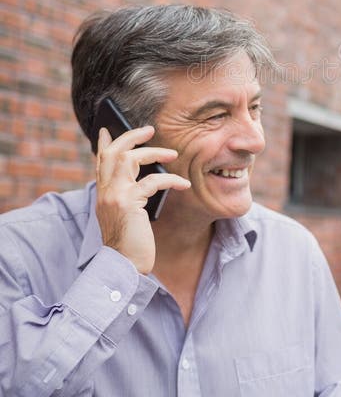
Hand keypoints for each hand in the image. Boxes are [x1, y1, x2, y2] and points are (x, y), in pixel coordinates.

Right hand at [95, 125, 190, 272]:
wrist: (123, 266)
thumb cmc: (129, 245)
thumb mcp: (123, 217)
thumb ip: (125, 197)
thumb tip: (140, 183)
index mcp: (103, 194)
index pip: (100, 162)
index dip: (105, 144)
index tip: (107, 130)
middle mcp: (105, 192)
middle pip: (113, 152)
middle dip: (130, 136)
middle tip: (149, 129)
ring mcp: (114, 196)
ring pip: (128, 158)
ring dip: (152, 152)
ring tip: (171, 153)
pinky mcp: (128, 203)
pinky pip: (152, 181)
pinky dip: (171, 180)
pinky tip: (184, 184)